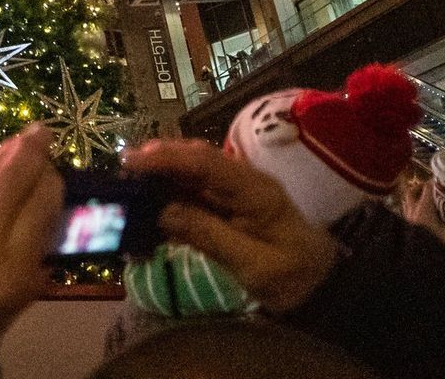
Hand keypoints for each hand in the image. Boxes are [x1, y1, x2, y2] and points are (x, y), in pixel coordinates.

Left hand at [0, 115, 63, 338]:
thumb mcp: (8, 309)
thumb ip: (32, 276)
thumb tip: (49, 245)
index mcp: (13, 265)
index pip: (43, 209)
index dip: (53, 186)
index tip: (55, 178)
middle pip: (18, 180)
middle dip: (35, 154)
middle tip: (44, 138)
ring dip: (8, 148)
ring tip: (24, 136)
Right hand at [123, 138, 340, 314]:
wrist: (321, 286)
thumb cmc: (292, 276)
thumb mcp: (254, 265)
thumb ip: (209, 235)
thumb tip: (162, 212)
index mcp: (254, 190)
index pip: (205, 163)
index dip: (167, 158)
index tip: (133, 161)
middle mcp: (242, 181)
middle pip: (195, 159)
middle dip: (158, 159)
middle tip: (122, 168)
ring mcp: (234, 192)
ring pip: (190, 172)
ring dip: (160, 174)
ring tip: (128, 181)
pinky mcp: (227, 205)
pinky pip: (192, 191)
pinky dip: (168, 193)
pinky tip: (148, 202)